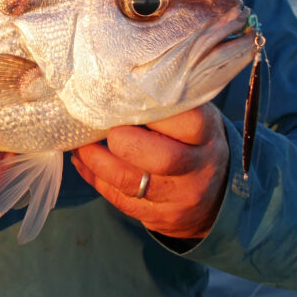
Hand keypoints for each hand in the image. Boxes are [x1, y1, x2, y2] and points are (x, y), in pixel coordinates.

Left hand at [71, 103, 228, 239]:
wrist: (215, 195)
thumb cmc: (192, 141)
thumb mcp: (193, 116)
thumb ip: (167, 101)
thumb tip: (118, 80)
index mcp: (206, 136)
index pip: (186, 121)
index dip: (151, 109)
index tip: (125, 98)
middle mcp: (198, 169)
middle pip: (159, 157)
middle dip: (121, 139)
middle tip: (100, 123)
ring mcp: (180, 197)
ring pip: (130, 181)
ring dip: (96, 160)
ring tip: (81, 143)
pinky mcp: (160, 217)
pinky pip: (119, 199)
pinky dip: (95, 177)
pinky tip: (84, 161)